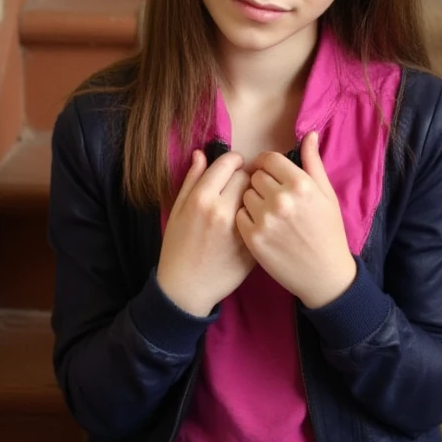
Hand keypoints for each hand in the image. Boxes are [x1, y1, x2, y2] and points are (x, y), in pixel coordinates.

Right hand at [157, 150, 255, 315]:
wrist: (187, 288)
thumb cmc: (178, 248)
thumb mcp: (177, 211)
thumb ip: (191, 180)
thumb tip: (201, 153)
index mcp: (201, 199)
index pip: (229, 163)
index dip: (234, 162)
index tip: (234, 167)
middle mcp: (222, 211)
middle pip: (247, 178)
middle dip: (246, 177)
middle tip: (242, 186)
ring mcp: (240, 230)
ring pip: (259, 197)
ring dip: (256, 195)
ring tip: (250, 202)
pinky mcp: (252, 245)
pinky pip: (264, 219)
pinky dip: (262, 215)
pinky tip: (255, 220)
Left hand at [236, 131, 356, 307]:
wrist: (324, 275)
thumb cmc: (328, 232)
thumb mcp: (327, 195)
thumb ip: (314, 163)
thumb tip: (310, 134)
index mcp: (301, 184)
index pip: (269, 159)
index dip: (268, 165)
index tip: (270, 174)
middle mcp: (281, 199)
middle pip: (254, 176)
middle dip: (261, 183)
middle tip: (272, 197)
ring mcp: (265, 219)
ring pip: (244, 194)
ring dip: (252, 200)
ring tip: (267, 213)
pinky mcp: (253, 238)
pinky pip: (238, 215)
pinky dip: (246, 219)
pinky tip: (261, 227)